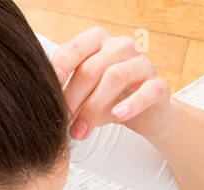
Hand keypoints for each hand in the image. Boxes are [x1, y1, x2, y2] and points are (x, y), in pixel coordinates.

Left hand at [50, 27, 174, 141]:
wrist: (146, 115)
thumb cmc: (109, 100)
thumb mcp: (84, 96)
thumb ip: (67, 95)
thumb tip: (45, 109)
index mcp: (99, 42)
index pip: (76, 48)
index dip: (60, 67)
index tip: (46, 90)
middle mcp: (121, 46)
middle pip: (91, 68)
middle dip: (73, 98)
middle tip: (62, 123)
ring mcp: (142, 64)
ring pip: (114, 77)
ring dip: (93, 107)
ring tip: (80, 132)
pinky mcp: (159, 86)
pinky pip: (146, 92)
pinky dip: (130, 104)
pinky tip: (118, 116)